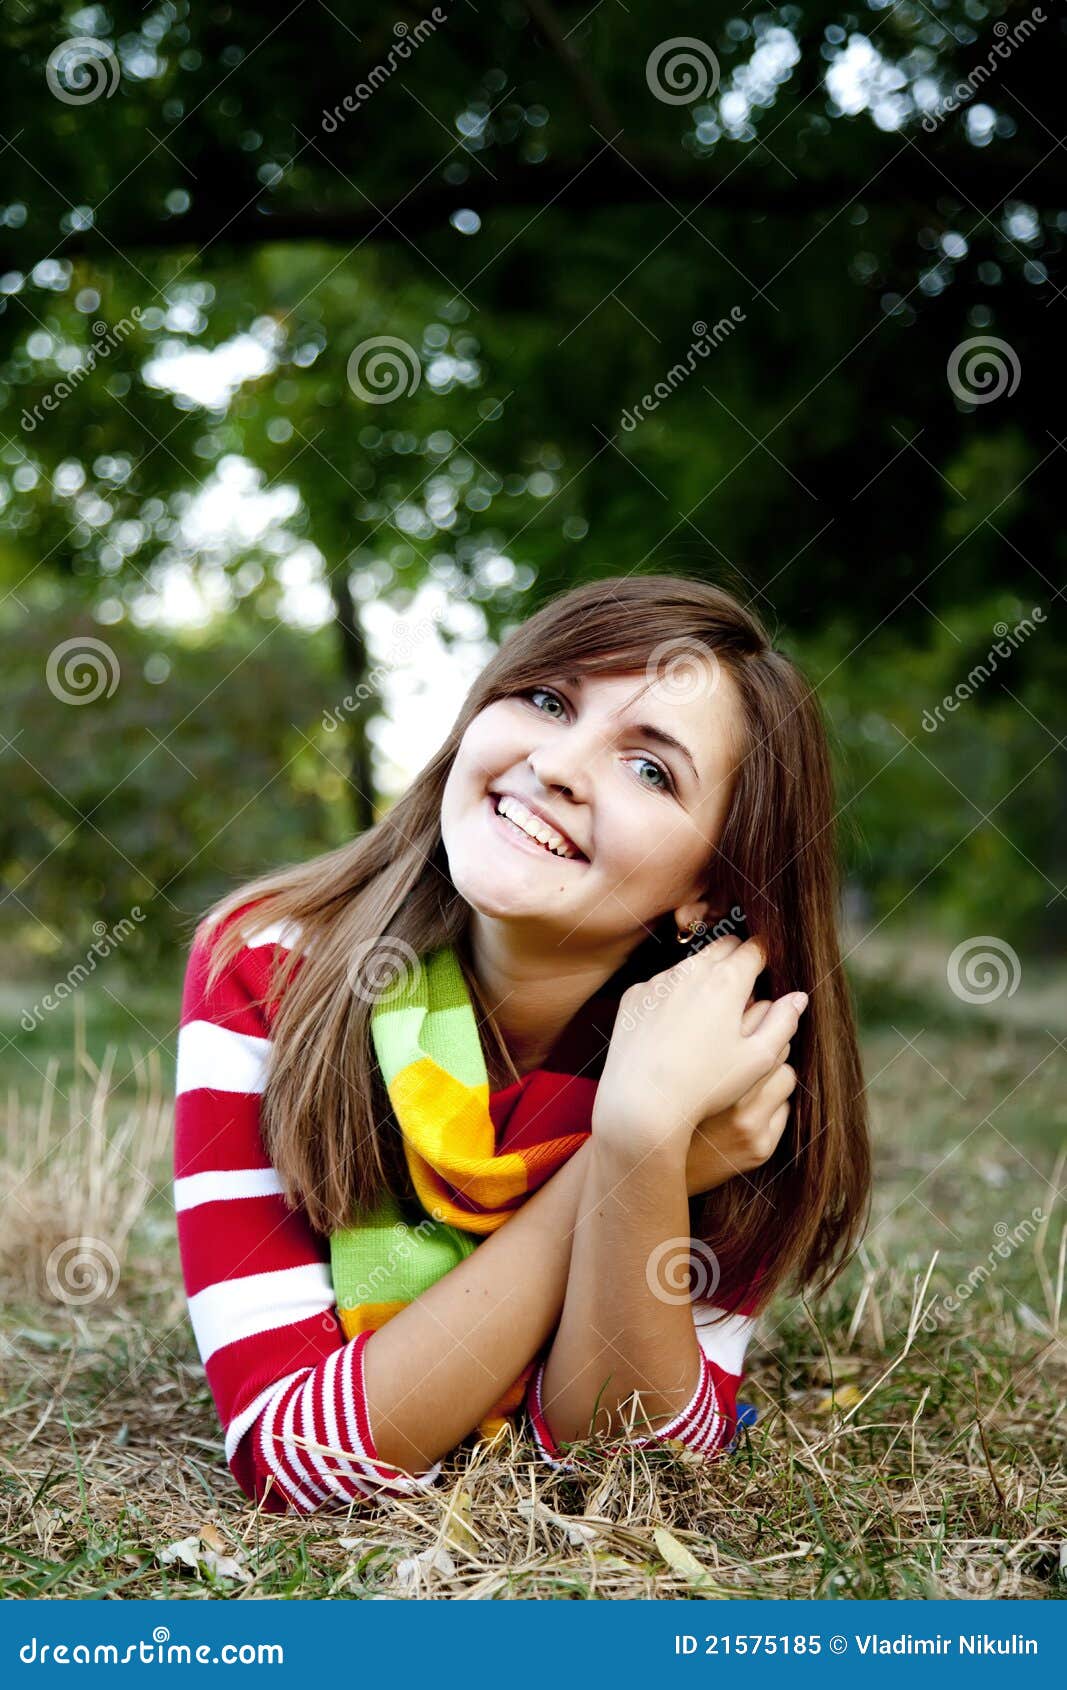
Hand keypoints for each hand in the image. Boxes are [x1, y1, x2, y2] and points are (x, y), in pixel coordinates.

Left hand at [593, 934, 807, 1158]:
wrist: (642, 1103)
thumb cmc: (705, 1085)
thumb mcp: (757, 1059)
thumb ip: (782, 1022)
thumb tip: (798, 997)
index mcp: (726, 981)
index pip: (755, 948)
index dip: (766, 957)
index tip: (768, 972)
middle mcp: (690, 971)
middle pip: (722, 946)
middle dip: (737, 959)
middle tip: (744, 991)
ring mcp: (658, 982)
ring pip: (690, 964)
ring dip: (704, 976)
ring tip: (710, 1015)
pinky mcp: (635, 996)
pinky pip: (661, 984)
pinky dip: (673, 995)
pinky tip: (675, 1028)